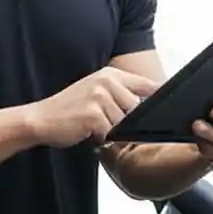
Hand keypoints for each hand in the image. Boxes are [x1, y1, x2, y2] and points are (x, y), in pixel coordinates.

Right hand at [27, 67, 159, 147]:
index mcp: (110, 75)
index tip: (173, 106)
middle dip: (125, 122)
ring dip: (111, 132)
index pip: (145, 84)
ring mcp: (100, 96)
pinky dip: (101, 139)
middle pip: (136, 109)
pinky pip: (109, 133)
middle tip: (104, 124)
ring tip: (93, 127)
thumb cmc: (69, 110)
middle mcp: (107, 82)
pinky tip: (87, 133)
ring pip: (123, 123)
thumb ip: (119, 95)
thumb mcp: (95, 93)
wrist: (39, 119)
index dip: (159, 96)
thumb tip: (145, 106)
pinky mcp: (94, 114)